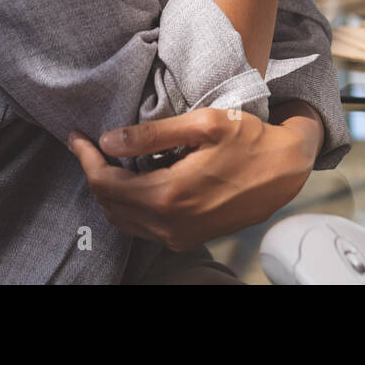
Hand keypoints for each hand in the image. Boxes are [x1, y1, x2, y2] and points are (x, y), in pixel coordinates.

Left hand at [67, 107, 320, 251]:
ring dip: (110, 191)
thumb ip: (151, 134)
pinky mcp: (189, 238)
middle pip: (110, 204)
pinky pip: (144, 227)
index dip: (85, 159)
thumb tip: (107, 141)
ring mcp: (180, 237)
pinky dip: (131, 205)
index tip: (76, 136)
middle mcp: (170, 225)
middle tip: (89, 145)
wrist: (287, 170)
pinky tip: (136, 179)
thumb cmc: (249, 139)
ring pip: (124, 220)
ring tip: (109, 160)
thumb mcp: (202, 125)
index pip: (105, 184)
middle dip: (94, 173)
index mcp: (169, 196)